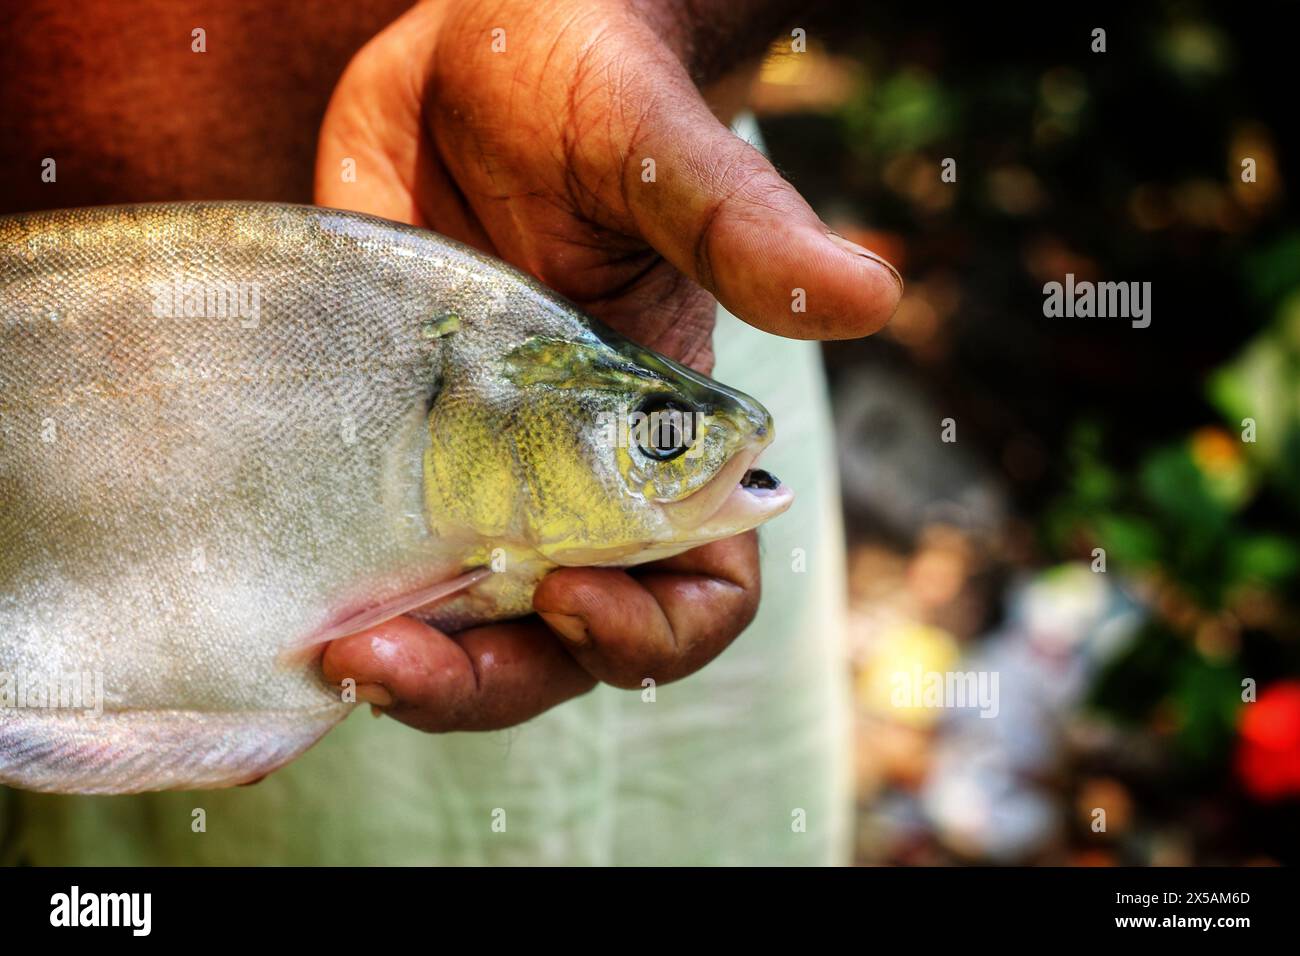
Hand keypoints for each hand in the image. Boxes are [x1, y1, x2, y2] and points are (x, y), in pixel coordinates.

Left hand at [314, 0, 900, 729]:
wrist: (468, 56)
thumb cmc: (588, 90)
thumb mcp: (653, 155)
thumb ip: (738, 227)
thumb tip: (870, 292)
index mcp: (668, 441)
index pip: (700, 592)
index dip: (650, 629)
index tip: (573, 589)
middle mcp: (576, 480)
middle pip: (560, 643)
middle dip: (488, 679)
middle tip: (388, 660)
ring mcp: (476, 473)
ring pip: (462, 627)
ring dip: (407, 666)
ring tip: (331, 649)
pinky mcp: (388, 448)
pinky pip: (372, 562)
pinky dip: (338, 603)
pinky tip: (282, 605)